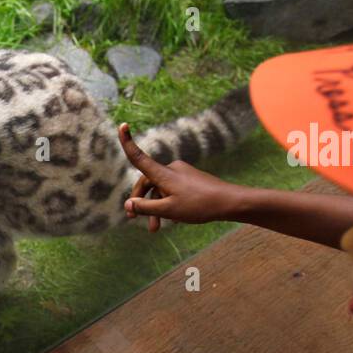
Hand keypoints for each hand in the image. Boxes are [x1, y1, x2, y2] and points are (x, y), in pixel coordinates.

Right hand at [118, 123, 246, 231]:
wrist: (230, 202)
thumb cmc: (199, 206)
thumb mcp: (168, 210)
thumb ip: (146, 207)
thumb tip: (128, 204)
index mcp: (163, 174)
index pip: (139, 157)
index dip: (128, 142)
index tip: (122, 124)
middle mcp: (171, 169)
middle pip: (147, 182)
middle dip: (141, 201)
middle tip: (133, 218)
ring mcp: (182, 173)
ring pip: (160, 189)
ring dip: (156, 207)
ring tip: (156, 228)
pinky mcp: (191, 179)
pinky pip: (172, 190)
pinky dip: (168, 203)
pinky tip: (173, 220)